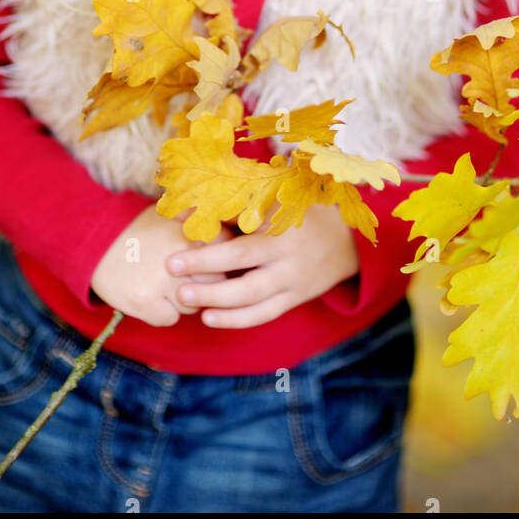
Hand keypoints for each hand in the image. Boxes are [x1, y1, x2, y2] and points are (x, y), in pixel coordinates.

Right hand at [90, 205, 233, 325]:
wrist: (94, 240)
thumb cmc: (140, 230)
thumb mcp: (173, 217)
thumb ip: (204, 227)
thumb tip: (236, 244)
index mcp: (191, 231)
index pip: (228, 255)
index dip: (220, 262)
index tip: (211, 263)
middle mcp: (181, 255)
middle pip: (216, 283)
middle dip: (205, 283)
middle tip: (186, 277)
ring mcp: (163, 281)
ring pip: (195, 304)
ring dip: (184, 300)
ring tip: (164, 285)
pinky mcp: (145, 302)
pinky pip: (171, 319)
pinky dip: (163, 313)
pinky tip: (150, 297)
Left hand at [164, 204, 360, 328]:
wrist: (347, 243)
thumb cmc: (301, 213)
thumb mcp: (276, 199)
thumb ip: (238, 204)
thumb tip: (189, 205)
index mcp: (281, 220)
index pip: (241, 221)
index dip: (210, 226)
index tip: (177, 227)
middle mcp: (287, 250)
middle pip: (243, 259)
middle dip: (206, 264)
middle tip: (171, 266)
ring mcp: (292, 278)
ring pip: (251, 294)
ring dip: (216, 297)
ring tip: (184, 296)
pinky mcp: (294, 298)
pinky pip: (263, 313)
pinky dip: (235, 319)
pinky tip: (209, 317)